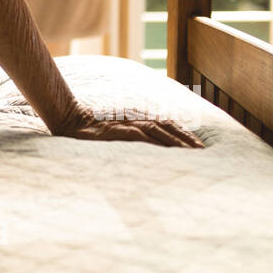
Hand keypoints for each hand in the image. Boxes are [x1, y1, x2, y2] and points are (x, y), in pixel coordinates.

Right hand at [53, 102, 203, 147]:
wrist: (69, 119)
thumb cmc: (91, 131)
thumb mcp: (115, 134)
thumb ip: (131, 139)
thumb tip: (149, 151)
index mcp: (137, 120)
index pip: (167, 125)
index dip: (184, 135)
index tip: (199, 147)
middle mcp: (135, 120)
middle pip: (167, 127)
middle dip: (186, 139)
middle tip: (204, 153)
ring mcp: (125, 125)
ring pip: (157, 130)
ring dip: (175, 141)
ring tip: (191, 153)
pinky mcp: (115, 131)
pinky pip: (138, 136)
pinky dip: (153, 142)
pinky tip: (164, 151)